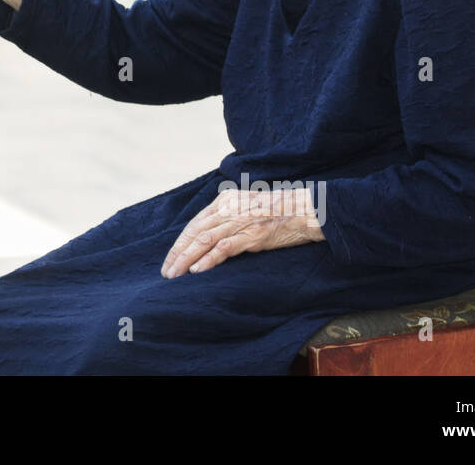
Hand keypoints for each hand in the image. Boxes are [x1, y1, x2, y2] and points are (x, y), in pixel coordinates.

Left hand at [161, 187, 324, 277]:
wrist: (307, 210)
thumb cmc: (279, 212)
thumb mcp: (247, 207)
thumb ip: (228, 218)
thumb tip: (207, 238)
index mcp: (226, 200)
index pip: (195, 223)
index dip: (180, 243)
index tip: (170, 259)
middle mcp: (229, 207)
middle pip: (195, 231)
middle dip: (178, 253)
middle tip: (166, 272)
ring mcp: (241, 220)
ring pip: (204, 240)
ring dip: (187, 259)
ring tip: (176, 275)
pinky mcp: (253, 233)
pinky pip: (224, 247)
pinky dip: (208, 259)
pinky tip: (197, 271)